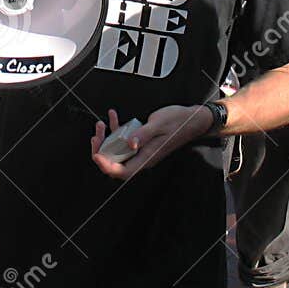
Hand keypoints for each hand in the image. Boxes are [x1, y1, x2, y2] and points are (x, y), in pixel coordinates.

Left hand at [90, 106, 213, 179]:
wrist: (191, 119)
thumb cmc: (177, 122)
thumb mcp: (158, 124)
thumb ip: (143, 134)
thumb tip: (129, 143)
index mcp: (146, 158)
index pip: (121, 171)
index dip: (106, 165)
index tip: (96, 153)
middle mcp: (142, 157)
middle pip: (115, 163)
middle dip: (102, 150)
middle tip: (97, 135)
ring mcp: (141, 150)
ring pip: (117, 151)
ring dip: (107, 138)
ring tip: (102, 123)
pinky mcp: (141, 142)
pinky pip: (124, 140)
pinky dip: (117, 129)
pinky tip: (113, 116)